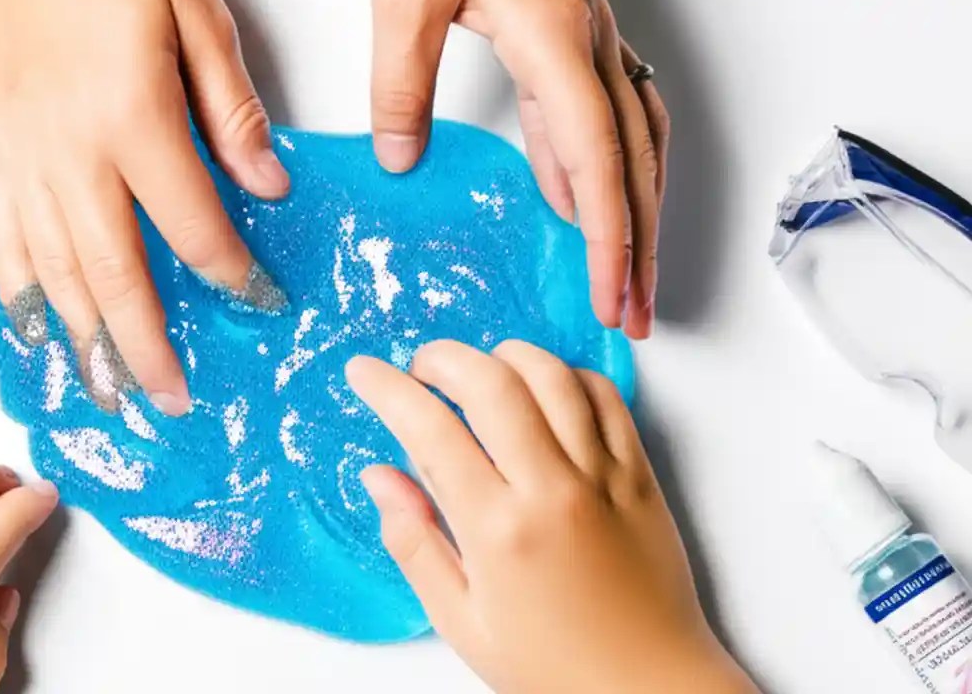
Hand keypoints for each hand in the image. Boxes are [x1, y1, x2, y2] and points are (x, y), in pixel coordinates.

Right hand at [0, 0, 289, 415]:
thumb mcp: (192, 11)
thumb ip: (230, 107)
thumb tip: (268, 184)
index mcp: (133, 121)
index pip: (195, 228)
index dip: (233, 275)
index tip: (262, 305)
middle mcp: (70, 156)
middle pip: (117, 278)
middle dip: (148, 350)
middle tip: (173, 402)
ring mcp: (20, 161)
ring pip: (55, 275)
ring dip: (85, 344)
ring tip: (109, 396)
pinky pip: (3, 244)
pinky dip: (22, 298)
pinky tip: (37, 334)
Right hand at [347, 341, 754, 693]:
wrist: (650, 689)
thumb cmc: (554, 667)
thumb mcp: (461, 622)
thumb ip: (415, 543)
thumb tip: (378, 477)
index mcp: (498, 530)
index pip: (430, 430)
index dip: (388, 390)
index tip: (365, 373)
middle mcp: (552, 490)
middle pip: (491, 382)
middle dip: (443, 357)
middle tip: (420, 368)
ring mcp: (602, 477)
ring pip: (552, 375)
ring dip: (506, 355)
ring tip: (479, 370)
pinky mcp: (640, 476)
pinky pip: (606, 398)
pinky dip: (569, 375)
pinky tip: (545, 388)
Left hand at [367, 0, 669, 337]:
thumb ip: (402, 81)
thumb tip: (403, 157)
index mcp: (552, 36)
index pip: (594, 158)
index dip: (607, 235)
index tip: (606, 293)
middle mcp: (587, 39)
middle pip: (633, 161)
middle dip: (637, 245)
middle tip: (634, 311)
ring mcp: (590, 34)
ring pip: (636, 137)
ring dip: (637, 211)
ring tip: (628, 272)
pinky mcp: (574, 29)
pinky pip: (613, 109)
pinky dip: (609, 164)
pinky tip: (586, 195)